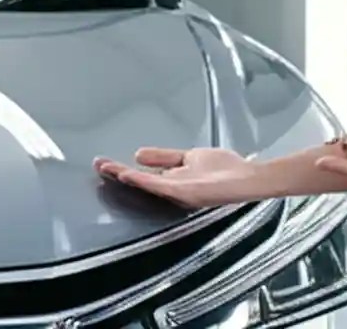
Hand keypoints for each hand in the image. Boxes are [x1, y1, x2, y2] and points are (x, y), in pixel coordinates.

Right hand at [94, 147, 260, 208]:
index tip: (102, 162)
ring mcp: (180, 192)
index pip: (142, 175)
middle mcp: (173, 189)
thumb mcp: (189, 157)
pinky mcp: (187, 192)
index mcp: (173, 181)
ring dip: (126, 176)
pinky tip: (130, 174)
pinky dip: (144, 180)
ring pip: (146, 185)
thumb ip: (164, 157)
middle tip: (97, 165)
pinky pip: (161, 186)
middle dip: (117, 173)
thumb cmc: (225, 170)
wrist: (248, 178)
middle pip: (140, 181)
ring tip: (107, 169)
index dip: (122, 168)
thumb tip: (138, 154)